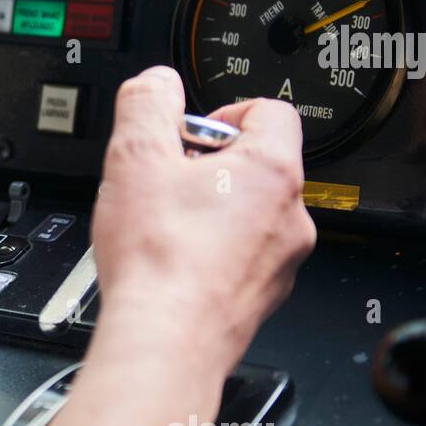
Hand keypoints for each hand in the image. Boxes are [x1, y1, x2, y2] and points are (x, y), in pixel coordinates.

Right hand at [90, 65, 315, 379]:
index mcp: (272, 171)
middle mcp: (290, 216)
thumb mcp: (135, 156)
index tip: (190, 131)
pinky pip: (240, 257)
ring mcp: (280, 262)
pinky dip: (209, 252)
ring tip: (162, 224)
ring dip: (209, 210)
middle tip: (164, 179)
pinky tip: (170, 262)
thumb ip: (147, 103)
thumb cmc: (159, 260)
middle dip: (207, 165)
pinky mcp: (260, 297)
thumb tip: (156, 83)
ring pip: (248, 214)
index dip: (224, 111)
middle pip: (255, 165)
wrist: (164, 342)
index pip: (270, 111)